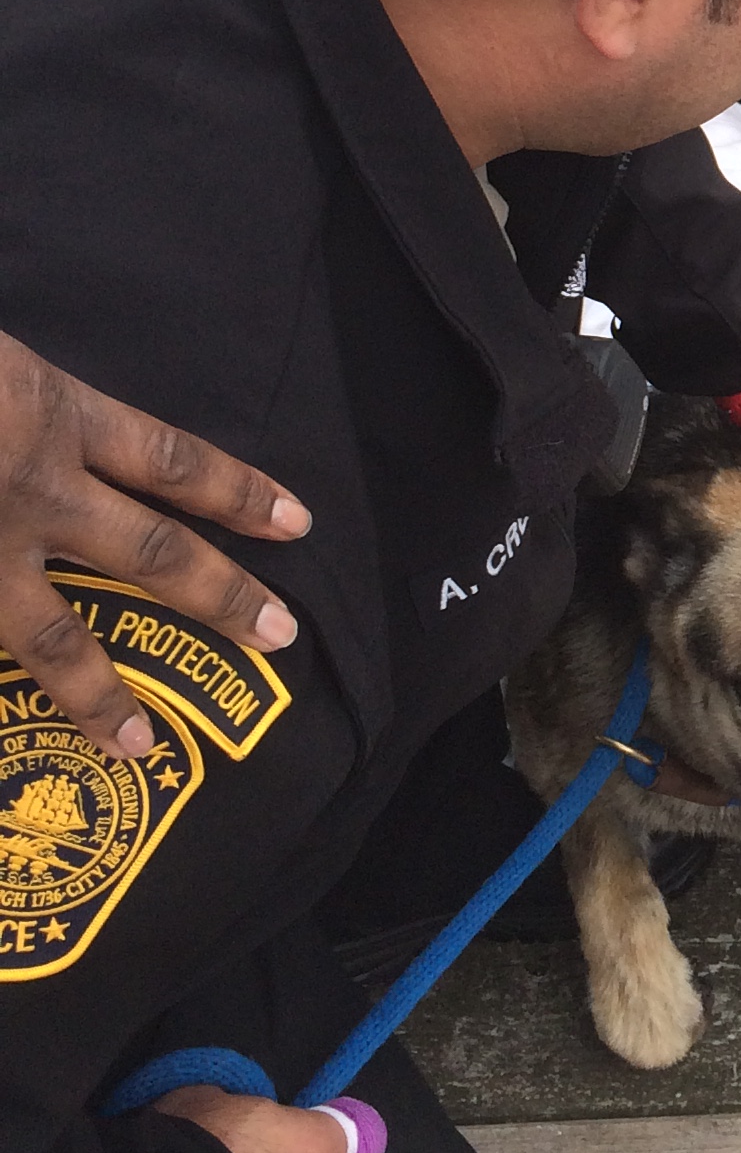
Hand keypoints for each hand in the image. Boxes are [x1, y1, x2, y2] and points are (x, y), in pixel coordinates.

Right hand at [0, 330, 306, 760]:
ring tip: (143, 744)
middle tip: (281, 636)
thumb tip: (60, 439)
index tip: (299, 520)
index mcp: (48, 411)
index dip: (236, 490)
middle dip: (219, 596)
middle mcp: (26, 487)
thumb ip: (21, 404)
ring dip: (99, 693)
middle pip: (148, 551)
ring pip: (51, 633)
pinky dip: (7, 699)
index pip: (167, 458)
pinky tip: (22, 748)